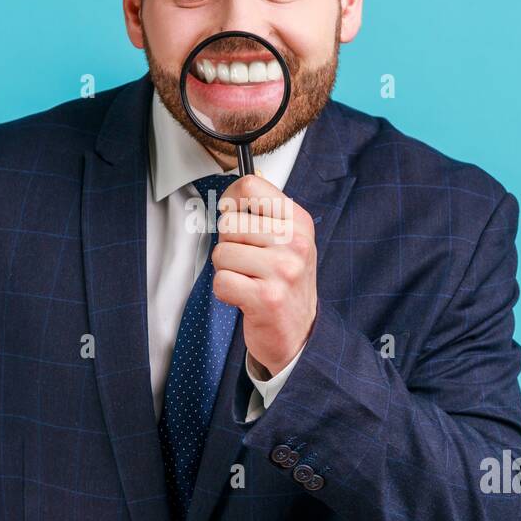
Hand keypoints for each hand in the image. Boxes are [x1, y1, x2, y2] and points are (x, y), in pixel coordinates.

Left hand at [211, 172, 317, 376]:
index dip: (231, 201)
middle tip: (246, 261)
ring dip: (226, 270)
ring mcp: (283, 271)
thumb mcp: (289, 242)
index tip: (233, 215)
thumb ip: (266, 213)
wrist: (300, 333)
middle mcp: (295, 243)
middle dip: (228, 244)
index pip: (251, 187)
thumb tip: (238, 187)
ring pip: (222, 252)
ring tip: (248, 279)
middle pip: (230, 223)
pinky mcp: (266, 298)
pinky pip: (221, 281)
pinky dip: (225, 291)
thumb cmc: (287, 284)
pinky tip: (244, 296)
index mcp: (299, 223)